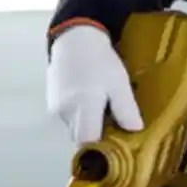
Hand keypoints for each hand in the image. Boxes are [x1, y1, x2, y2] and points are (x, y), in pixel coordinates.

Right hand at [46, 24, 143, 143]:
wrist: (74, 39)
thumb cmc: (99, 60)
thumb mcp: (119, 83)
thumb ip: (125, 109)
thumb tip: (134, 130)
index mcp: (83, 107)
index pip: (87, 142)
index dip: (100, 147)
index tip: (113, 143)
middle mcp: (65, 112)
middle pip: (80, 138)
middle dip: (95, 136)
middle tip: (112, 124)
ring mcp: (55, 108)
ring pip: (73, 128)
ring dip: (86, 125)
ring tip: (101, 109)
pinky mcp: (51, 103)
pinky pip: (67, 119)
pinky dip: (79, 116)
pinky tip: (88, 101)